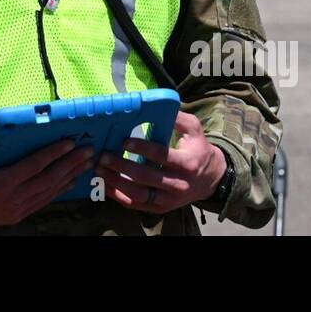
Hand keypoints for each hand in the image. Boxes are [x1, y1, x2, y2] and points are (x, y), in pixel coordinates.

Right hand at [0, 130, 95, 234]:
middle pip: (48, 179)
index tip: (70, 141)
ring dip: (68, 177)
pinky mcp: (14, 216)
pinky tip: (68, 184)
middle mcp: (12, 198)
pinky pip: (42, 203)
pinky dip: (57, 192)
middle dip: (70, 164)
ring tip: (85, 164)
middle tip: (89, 150)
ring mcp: (15, 209)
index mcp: (0, 183)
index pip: (34, 165)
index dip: (53, 153)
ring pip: (48, 192)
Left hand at [93, 112, 227, 214]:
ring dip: (116, 182)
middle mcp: (179, 184)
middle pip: (146, 177)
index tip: (124, 141)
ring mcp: (169, 199)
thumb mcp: (194, 130)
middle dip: (122, 166)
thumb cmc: (197, 149)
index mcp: (188, 163)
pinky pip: (136, 205)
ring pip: (138, 194)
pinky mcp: (160, 208)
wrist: (210, 180)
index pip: (163, 156)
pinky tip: (105, 184)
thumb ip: (177, 118)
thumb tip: (156, 103)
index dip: (142, 149)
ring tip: (100, 169)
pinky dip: (118, 196)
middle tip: (104, 155)